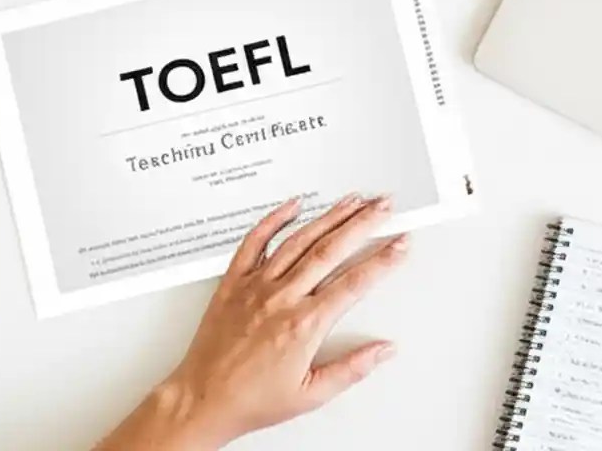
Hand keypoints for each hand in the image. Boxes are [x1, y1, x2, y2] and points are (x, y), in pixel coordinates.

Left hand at [96, 194, 407, 449]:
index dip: (383, 260)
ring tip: (352, 200)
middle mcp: (281, 298)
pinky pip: (254, 242)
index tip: (400, 244)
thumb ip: (352, 368)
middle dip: (363, 223)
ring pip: (299, 240)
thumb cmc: (251, 400)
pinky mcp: (233, 283)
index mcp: (304, 325)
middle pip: (331, 249)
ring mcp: (256, 287)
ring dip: (330, 216)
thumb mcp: (311, 394)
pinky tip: (292, 205)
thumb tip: (384, 350)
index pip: (355, 283)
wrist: (201, 400)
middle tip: (384, 205)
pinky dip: (273, 219)